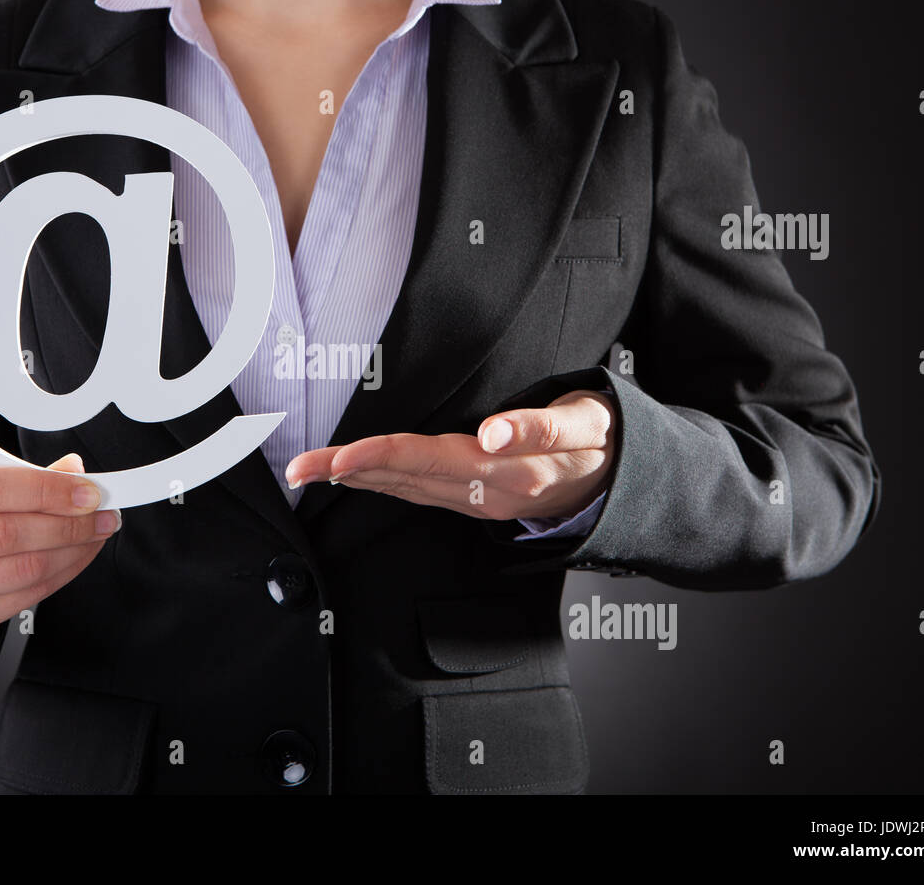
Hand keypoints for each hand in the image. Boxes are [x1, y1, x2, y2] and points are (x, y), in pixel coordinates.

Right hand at [0, 453, 118, 646]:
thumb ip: (14, 480)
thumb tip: (73, 470)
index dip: (44, 489)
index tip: (86, 490)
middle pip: (7, 533)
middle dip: (67, 522)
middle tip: (101, 513)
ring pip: (22, 569)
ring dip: (72, 550)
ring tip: (96, 533)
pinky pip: (27, 596)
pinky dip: (62, 574)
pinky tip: (77, 557)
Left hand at [285, 390, 614, 521]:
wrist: (626, 480)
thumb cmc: (604, 440)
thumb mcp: (585, 423)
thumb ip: (539, 428)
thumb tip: (494, 433)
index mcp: (506, 470)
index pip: (429, 459)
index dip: (380, 456)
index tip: (339, 457)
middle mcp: (485, 491)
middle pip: (404, 479)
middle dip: (348, 472)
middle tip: (297, 468)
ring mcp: (479, 501)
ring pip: (407, 490)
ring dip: (358, 479)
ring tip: (312, 471)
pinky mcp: (478, 500)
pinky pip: (421, 492)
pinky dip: (384, 482)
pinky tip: (360, 475)